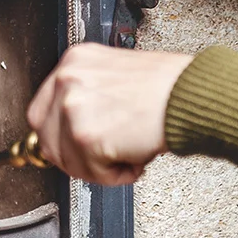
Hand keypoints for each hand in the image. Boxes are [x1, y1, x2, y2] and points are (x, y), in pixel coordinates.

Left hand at [26, 44, 192, 185]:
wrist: (195, 95)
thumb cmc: (169, 88)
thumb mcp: (115, 76)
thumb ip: (87, 96)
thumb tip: (65, 127)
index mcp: (75, 61)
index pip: (42, 109)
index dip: (56, 135)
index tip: (69, 146)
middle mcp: (68, 79)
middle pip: (45, 137)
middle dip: (72, 156)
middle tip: (100, 158)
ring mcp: (73, 107)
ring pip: (65, 159)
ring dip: (96, 167)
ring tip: (125, 154)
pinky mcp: (87, 136)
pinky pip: (90, 172)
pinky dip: (114, 175)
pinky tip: (134, 158)